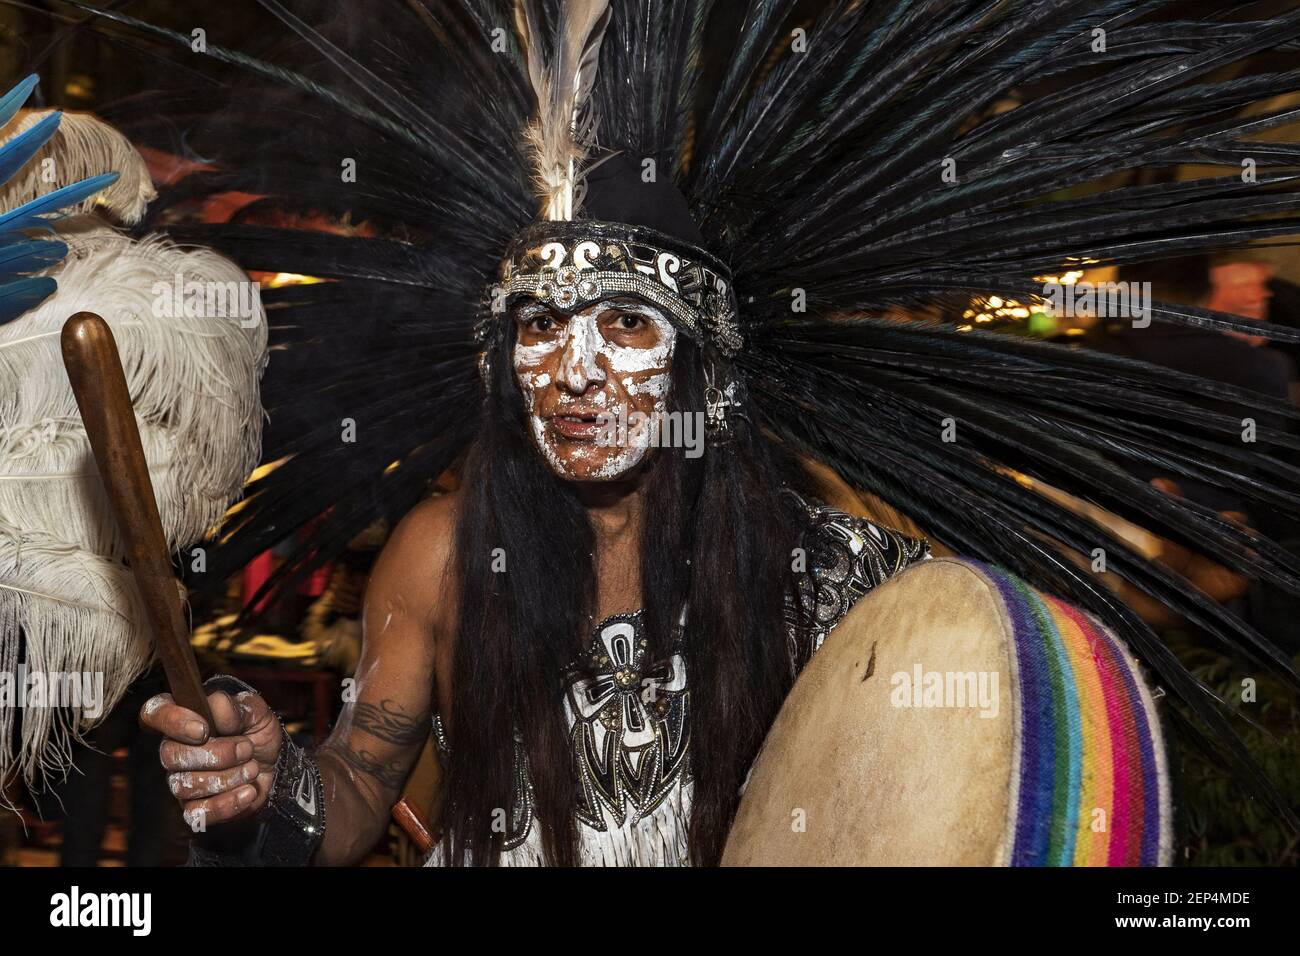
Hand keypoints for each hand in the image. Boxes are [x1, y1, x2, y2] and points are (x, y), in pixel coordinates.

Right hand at [139, 685, 282, 830]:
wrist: (274, 764)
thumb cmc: (256, 732)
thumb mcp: (255, 712)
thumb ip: (236, 707)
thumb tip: (218, 703)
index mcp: (184, 718)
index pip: (154, 713)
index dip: (172, 721)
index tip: (203, 730)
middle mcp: (174, 749)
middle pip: (171, 756)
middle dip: (216, 754)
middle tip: (247, 749)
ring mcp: (181, 780)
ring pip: (185, 786)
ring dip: (226, 778)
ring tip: (252, 769)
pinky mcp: (194, 808)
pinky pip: (197, 813)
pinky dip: (227, 803)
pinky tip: (248, 792)